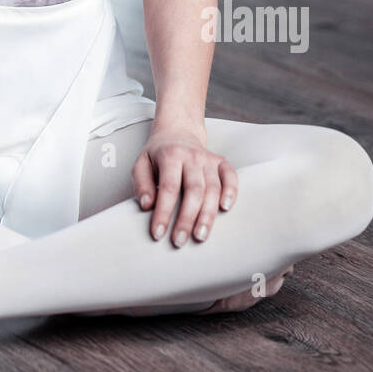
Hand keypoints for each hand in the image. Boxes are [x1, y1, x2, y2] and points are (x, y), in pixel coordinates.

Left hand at [131, 126, 237, 247]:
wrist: (178, 130)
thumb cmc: (159, 153)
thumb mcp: (141, 163)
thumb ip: (142, 183)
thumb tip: (147, 205)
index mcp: (170, 156)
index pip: (168, 187)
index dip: (164, 212)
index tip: (158, 233)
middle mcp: (192, 156)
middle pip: (193, 190)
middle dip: (187, 218)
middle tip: (179, 240)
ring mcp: (208, 159)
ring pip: (212, 188)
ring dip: (207, 214)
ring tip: (200, 236)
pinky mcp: (221, 162)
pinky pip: (231, 176)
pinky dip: (231, 192)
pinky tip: (225, 209)